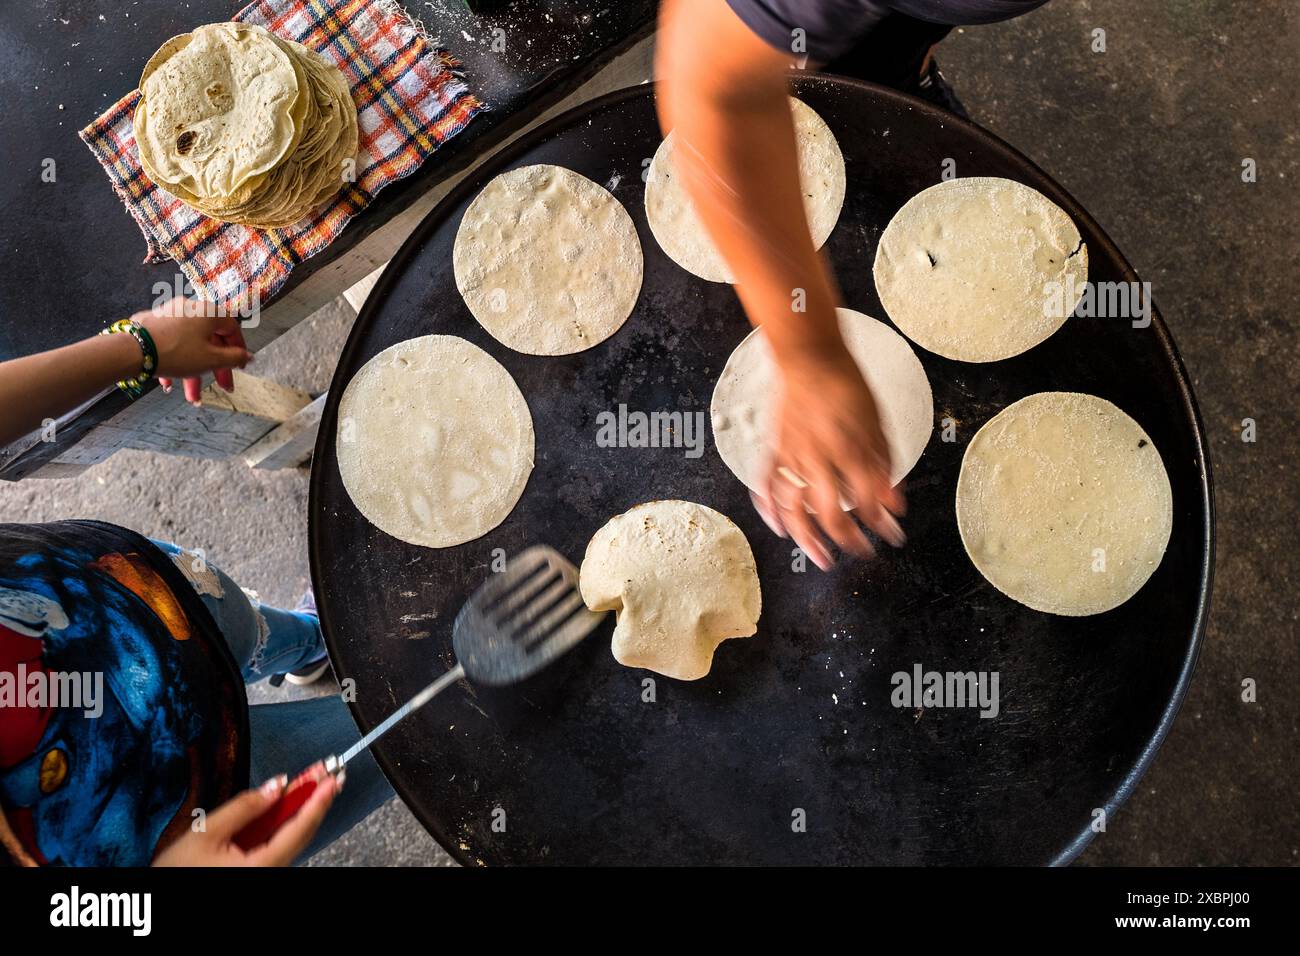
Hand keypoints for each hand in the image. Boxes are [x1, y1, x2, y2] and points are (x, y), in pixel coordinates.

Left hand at [137, 297, 252, 404]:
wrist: (133, 349)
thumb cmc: (177, 352)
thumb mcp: (212, 359)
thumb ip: (234, 358)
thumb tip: (248, 356)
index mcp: (209, 312)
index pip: (232, 329)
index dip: (238, 350)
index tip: (239, 368)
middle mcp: (191, 308)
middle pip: (210, 341)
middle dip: (214, 369)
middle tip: (220, 388)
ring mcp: (170, 315)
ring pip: (190, 345)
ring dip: (194, 372)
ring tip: (191, 396)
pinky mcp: (154, 324)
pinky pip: (172, 343)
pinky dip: (176, 362)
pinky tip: (169, 383)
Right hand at [153, 767, 340, 866]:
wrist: (157, 896)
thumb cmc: (176, 872)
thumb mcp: (206, 832)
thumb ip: (244, 807)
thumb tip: (276, 785)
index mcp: (261, 867)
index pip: (298, 828)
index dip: (318, 800)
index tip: (333, 778)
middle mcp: (269, 873)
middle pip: (299, 832)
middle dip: (314, 798)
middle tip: (327, 771)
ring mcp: (264, 872)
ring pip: (289, 837)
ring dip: (300, 807)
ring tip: (311, 779)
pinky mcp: (256, 870)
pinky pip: (276, 843)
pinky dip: (283, 820)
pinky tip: (287, 803)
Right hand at [752, 344, 906, 570]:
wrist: (808, 355)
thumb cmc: (845, 382)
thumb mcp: (877, 421)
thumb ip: (885, 463)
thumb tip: (895, 501)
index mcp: (848, 449)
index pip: (866, 500)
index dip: (882, 523)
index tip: (893, 534)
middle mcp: (818, 458)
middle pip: (831, 513)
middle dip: (848, 540)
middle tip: (862, 552)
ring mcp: (792, 456)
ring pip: (796, 508)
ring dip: (808, 538)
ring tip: (821, 557)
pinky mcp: (774, 448)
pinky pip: (767, 484)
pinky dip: (769, 509)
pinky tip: (778, 528)